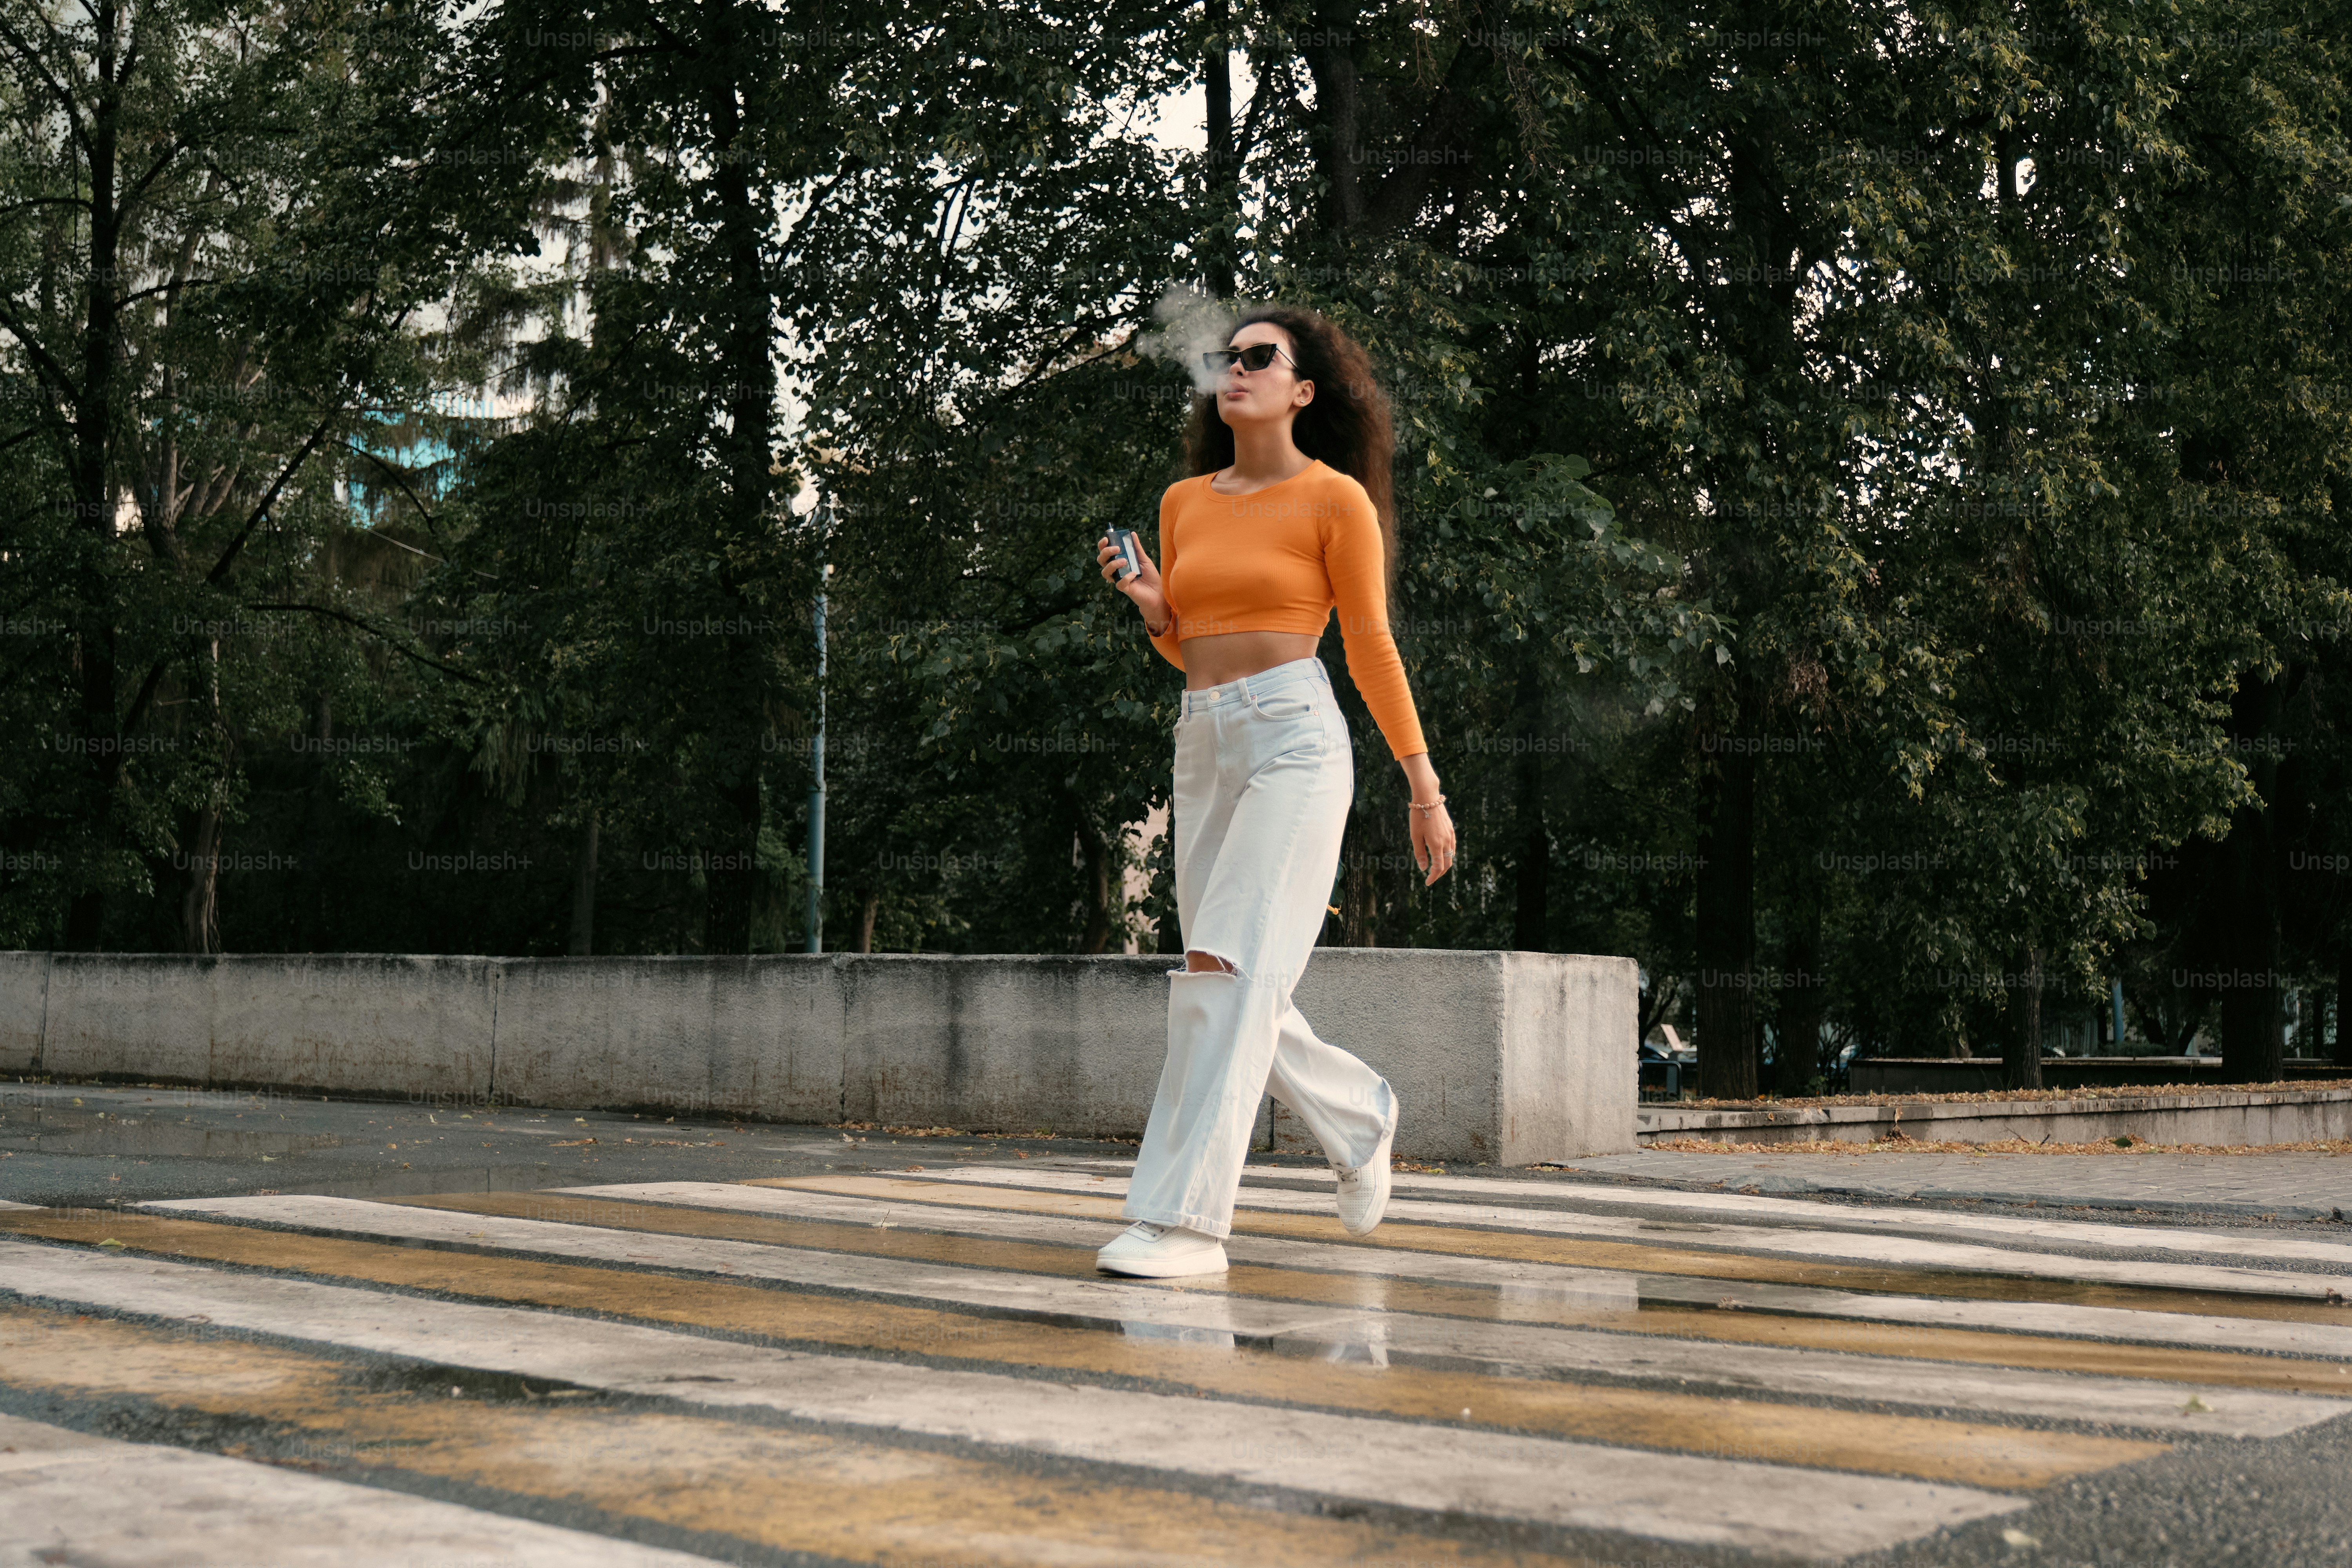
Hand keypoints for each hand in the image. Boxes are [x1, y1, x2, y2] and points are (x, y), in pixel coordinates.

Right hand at [1097, 534, 1169, 627]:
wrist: (1158, 592)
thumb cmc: (1150, 576)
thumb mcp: (1144, 559)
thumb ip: (1137, 548)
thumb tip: (1132, 534)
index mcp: (1118, 561)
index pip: (1105, 553)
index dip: (1102, 545)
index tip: (1107, 539)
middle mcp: (1116, 571)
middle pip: (1101, 561)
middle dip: (1106, 552)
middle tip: (1117, 549)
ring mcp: (1119, 580)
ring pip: (1105, 573)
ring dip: (1113, 564)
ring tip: (1124, 561)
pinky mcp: (1124, 589)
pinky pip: (1119, 583)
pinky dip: (1126, 577)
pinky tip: (1134, 574)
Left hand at [1399, 752, 1452, 883]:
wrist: (1428, 798)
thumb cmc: (1418, 816)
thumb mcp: (1415, 836)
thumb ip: (1420, 853)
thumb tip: (1423, 868)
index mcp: (1436, 844)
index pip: (1438, 867)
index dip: (1433, 877)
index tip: (1427, 882)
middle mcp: (1446, 841)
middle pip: (1447, 864)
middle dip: (1440, 873)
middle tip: (1431, 877)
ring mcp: (1450, 835)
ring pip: (1451, 855)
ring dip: (1445, 864)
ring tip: (1436, 867)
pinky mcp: (1451, 829)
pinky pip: (1452, 846)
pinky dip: (1448, 854)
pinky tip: (1442, 854)